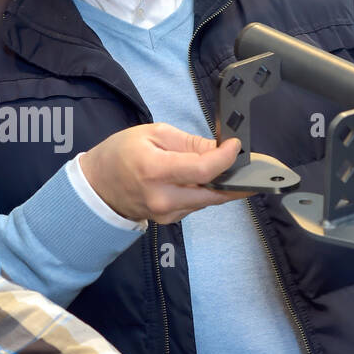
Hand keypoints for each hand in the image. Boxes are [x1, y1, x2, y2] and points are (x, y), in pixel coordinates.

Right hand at [79, 124, 252, 222]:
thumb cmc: (120, 153)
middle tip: (257, 169)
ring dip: (222, 186)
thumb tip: (219, 149)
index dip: (226, 158)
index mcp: (155, 170)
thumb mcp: (152, 133)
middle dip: (237, 181)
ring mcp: (166, 213)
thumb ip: (188, 143)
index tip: (236, 146)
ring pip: (208, 201)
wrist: (97, 187)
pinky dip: (206, 192)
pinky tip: (208, 180)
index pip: (203, 169)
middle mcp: (163, 197)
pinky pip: (196, 205)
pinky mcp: (168, 220)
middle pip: (214, 193)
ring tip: (233, 169)